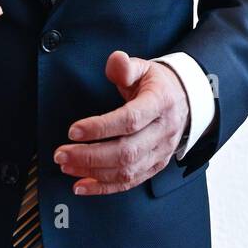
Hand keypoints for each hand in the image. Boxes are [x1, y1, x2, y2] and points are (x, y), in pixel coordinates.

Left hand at [54, 51, 190, 195]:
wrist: (185, 101)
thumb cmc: (159, 85)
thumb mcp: (144, 68)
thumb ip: (126, 67)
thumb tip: (116, 60)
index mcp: (160, 103)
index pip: (130, 120)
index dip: (101, 128)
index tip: (74, 130)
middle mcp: (163, 131)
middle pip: (127, 151)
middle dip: (90, 155)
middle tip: (62, 153)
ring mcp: (161, 152)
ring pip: (127, 170)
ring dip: (93, 171)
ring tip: (67, 165)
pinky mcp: (156, 166)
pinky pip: (130, 182)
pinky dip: (104, 187)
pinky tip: (82, 185)